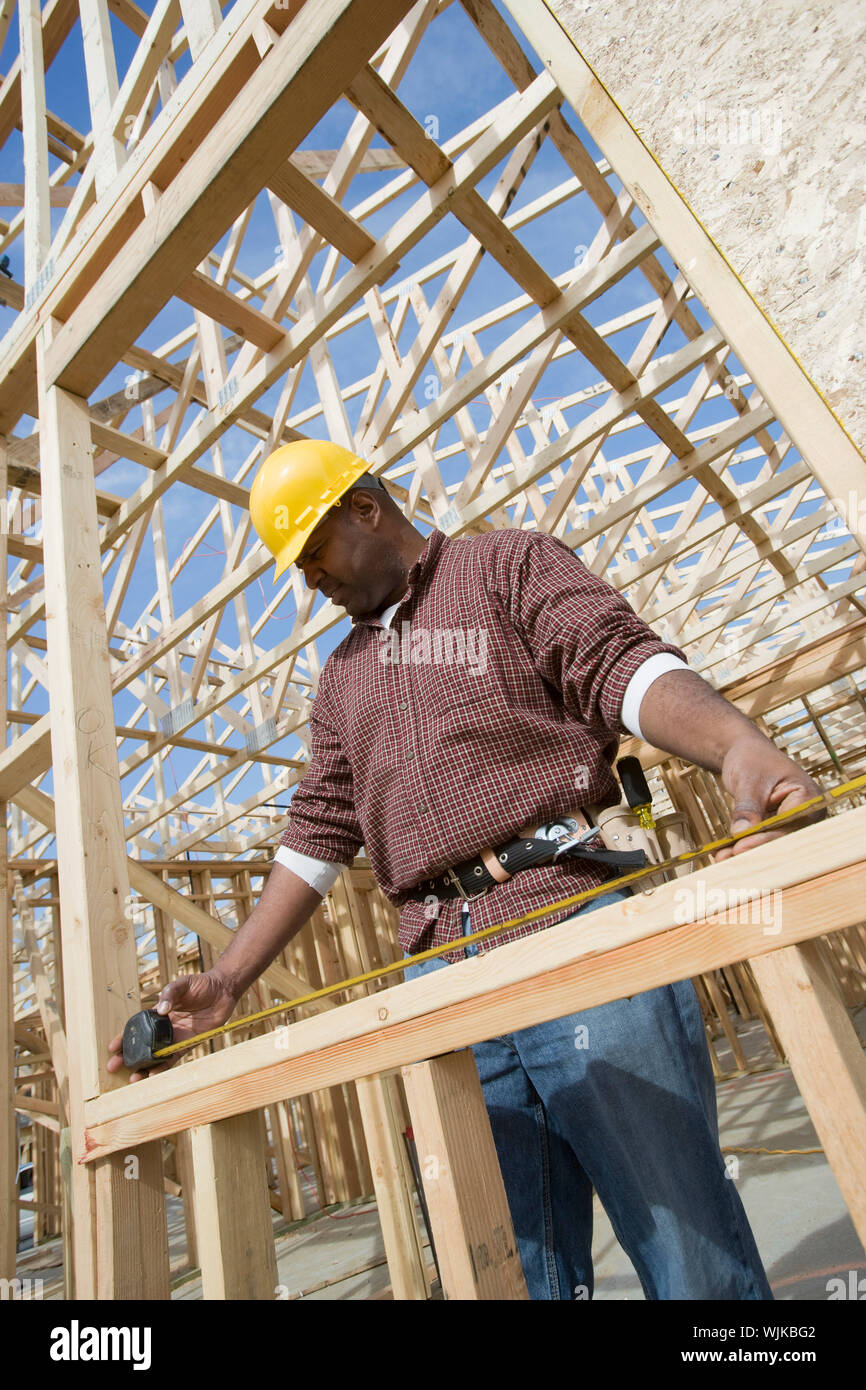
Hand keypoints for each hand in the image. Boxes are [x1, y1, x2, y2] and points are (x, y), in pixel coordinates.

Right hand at [107, 969, 239, 1083]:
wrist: (224, 989)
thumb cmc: (201, 984)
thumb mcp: (182, 984)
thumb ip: (170, 994)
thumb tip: (161, 1010)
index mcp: (160, 1013)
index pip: (138, 1026)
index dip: (125, 1037)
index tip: (112, 1048)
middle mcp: (166, 1027)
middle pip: (143, 1044)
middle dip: (129, 1056)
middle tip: (114, 1067)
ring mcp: (177, 1036)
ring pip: (157, 1055)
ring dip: (145, 1066)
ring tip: (133, 1077)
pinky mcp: (190, 1042)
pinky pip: (175, 1057)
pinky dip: (165, 1066)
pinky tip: (154, 1074)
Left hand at [713, 738, 825, 862]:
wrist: (745, 753)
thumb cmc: (752, 758)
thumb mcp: (748, 780)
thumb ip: (747, 807)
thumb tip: (742, 833)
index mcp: (809, 798)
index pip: (789, 826)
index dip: (765, 839)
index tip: (741, 848)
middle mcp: (806, 815)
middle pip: (782, 840)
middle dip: (754, 850)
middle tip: (727, 859)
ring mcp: (793, 824)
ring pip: (770, 845)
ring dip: (746, 853)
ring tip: (720, 859)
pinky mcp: (778, 830)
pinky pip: (762, 842)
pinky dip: (744, 847)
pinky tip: (723, 854)